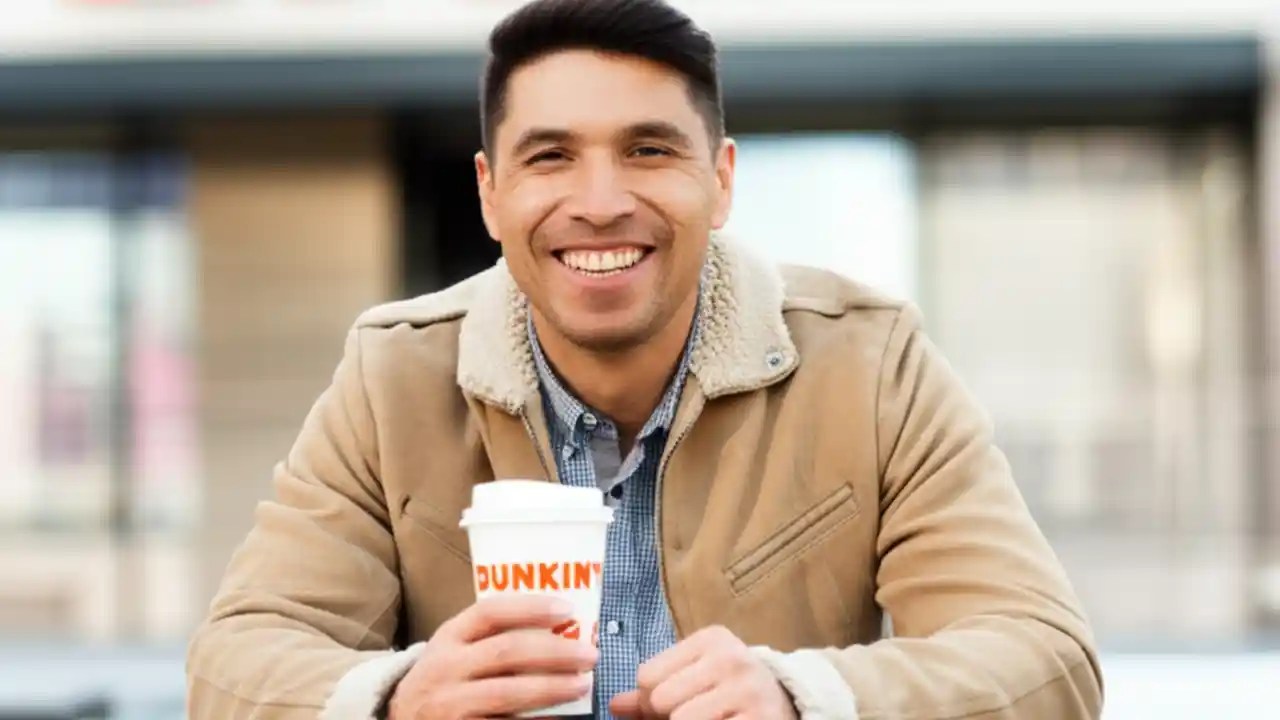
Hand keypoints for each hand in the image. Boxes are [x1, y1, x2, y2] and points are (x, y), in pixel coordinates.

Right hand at [387, 594, 596, 719]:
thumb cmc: (444, 678)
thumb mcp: (454, 649)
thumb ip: (492, 636)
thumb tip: (561, 625)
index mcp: (449, 637)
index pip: (490, 612)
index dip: (531, 607)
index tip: (567, 609)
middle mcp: (446, 668)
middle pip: (507, 652)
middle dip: (555, 652)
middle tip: (590, 654)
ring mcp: (450, 704)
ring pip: (507, 693)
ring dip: (551, 688)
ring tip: (582, 684)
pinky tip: (558, 719)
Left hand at [609, 625, 797, 719]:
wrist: (789, 701)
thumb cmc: (730, 687)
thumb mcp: (695, 676)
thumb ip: (652, 690)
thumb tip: (614, 705)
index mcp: (711, 640)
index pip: (647, 675)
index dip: (649, 699)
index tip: (670, 703)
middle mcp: (730, 659)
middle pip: (660, 701)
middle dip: (666, 717)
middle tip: (687, 715)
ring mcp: (747, 691)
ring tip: (707, 719)